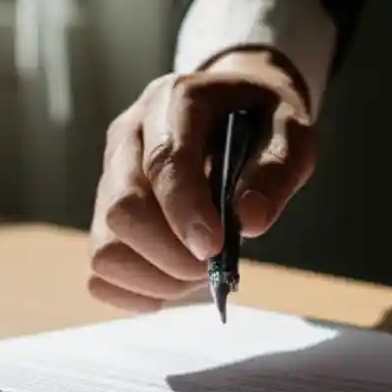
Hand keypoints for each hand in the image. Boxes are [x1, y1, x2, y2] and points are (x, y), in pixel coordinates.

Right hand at [87, 48, 315, 310]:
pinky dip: (134, 290)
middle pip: (121, 209)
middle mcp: (130, 135)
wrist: (237, 104)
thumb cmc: (263, 119)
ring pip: (105, 244)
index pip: (163, 162)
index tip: (215, 249)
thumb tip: (248, 222)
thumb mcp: (291, 131)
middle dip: (169, 254)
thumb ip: (275, 171)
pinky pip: (100, 269)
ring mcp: (109, 174)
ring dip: (154, 276)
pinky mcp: (104, 208)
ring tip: (195, 272)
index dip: (185, 212)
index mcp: (176, 101)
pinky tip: (170, 283)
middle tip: (213, 265)